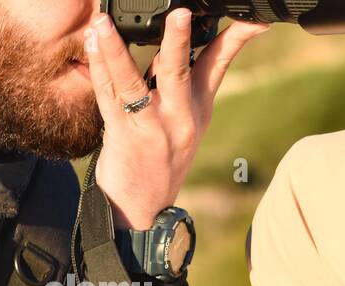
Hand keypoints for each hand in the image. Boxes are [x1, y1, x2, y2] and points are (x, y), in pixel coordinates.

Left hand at [84, 9, 268, 228]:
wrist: (143, 207)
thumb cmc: (159, 160)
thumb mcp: (185, 123)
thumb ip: (186, 85)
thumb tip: (182, 46)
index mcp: (198, 110)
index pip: (219, 66)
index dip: (235, 39)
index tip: (253, 20)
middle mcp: (180, 118)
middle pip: (180, 71)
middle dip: (179, 39)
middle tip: (181, 12)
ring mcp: (153, 128)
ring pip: (135, 82)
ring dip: (117, 49)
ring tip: (104, 21)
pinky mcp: (125, 136)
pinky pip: (108, 96)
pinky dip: (98, 66)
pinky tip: (91, 44)